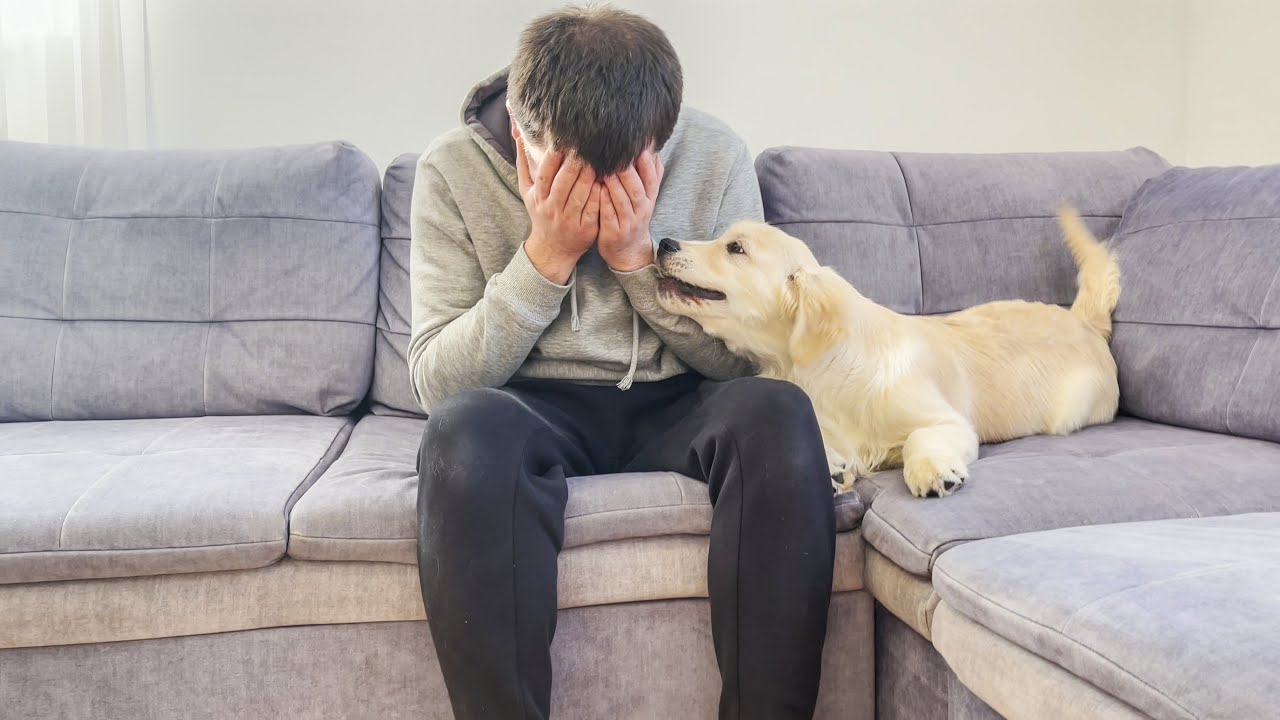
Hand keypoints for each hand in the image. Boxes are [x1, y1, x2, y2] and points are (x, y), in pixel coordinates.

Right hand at [517, 135, 600, 284]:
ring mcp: (569, 219)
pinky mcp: (586, 228)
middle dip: (574, 165)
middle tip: (585, 148)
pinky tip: (606, 182)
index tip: (563, 143)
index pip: (545, 174)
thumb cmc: (541, 213)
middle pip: (563, 183)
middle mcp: (552, 208)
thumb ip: (523, 165)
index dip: (554, 158)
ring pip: (580, 195)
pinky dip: (599, 195)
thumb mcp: (527, 192)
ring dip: (589, 177)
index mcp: (538, 197)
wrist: (552, 248)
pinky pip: (593, 208)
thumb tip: (519, 137)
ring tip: (598, 161)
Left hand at [598, 149, 663, 272]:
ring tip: (605, 170)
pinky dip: (604, 203)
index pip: (652, 179)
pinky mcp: (614, 232)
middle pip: (638, 189)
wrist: (627, 250)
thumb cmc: (632, 216)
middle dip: (629, 172)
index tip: (641, 148)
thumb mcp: (646, 197)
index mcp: (649, 198)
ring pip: (623, 202)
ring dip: (615, 185)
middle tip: (619, 156)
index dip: (648, 165)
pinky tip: (597, 190)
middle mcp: (642, 210)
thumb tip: (653, 148)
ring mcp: (628, 222)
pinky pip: (609, 216)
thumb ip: (649, 175)